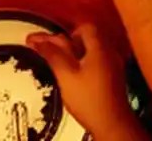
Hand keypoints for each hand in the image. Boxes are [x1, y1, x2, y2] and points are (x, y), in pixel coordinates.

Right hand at [27, 24, 142, 138]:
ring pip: (93, 50)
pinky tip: (75, 75)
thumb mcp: (65, 75)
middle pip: (89, 38)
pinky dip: (84, 63)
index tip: (55, 43)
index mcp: (100, 48)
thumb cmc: (87, 98)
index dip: (68, 32)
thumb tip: (37, 39)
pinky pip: (98, 61)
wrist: (111, 124)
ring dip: (76, 53)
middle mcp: (110, 53)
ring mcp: (114, 66)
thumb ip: (52, 55)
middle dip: (69, 42)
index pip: (86, 27)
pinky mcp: (114, 78)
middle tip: (52, 52)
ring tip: (61, 64)